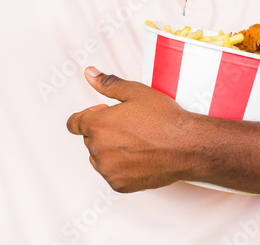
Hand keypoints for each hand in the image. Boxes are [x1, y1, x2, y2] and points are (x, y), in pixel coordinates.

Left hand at [66, 67, 195, 192]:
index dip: (87, 116)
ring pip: (100, 158)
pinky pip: (112, 174)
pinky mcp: (119, 184)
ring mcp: (108, 169)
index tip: (101, 115)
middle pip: (90, 139)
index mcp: (97, 125)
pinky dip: (121, 168)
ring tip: (136, 142)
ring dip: (110, 151)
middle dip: (103, 132)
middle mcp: (97, 149)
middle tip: (129, 126)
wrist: (186, 146)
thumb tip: (90, 74)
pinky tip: (139, 157)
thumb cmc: (164, 118)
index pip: (73, 124)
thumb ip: (107, 84)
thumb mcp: (135, 92)